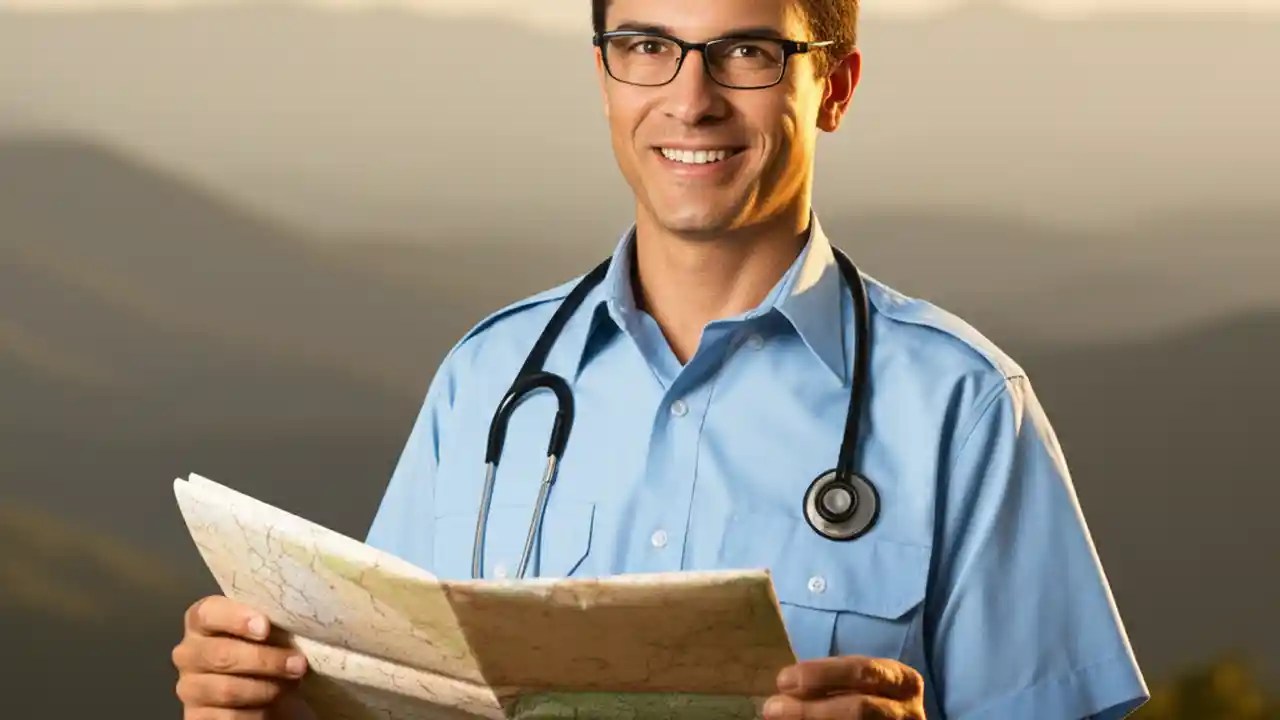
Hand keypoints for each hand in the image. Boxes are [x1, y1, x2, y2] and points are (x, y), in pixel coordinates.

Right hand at [171, 595, 315, 718]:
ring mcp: (189, 687)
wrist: (263, 688)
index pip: (207, 614)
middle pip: (221, 655)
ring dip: (267, 689)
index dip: (236, 619)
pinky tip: (273, 707)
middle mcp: (189, 653)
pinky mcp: (196, 717)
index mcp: (202, 622)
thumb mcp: (269, 629)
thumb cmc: (267, 648)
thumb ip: (270, 619)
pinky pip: (229, 718)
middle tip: (298, 664)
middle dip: (265, 660)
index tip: (265, 627)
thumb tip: (294, 615)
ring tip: (292, 684)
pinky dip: (258, 713)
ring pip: (228, 690)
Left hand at [763, 655, 925, 719]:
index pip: (863, 671)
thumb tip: (784, 685)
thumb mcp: (860, 683)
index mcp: (903, 680)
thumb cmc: (869, 696)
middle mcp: (909, 711)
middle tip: (772, 707)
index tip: (783, 680)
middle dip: (811, 709)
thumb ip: (831, 680)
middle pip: (859, 709)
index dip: (821, 674)